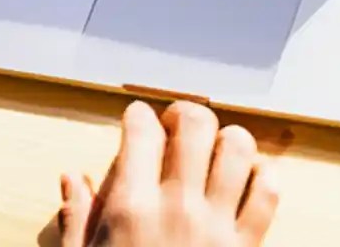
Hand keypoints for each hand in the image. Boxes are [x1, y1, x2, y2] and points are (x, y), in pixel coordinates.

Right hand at [59, 101, 279, 246]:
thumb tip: (71, 178)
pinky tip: (248, 179)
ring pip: (239, 149)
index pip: (141, 133)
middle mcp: (178, 207)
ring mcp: (217, 226)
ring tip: (215, 146)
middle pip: (195, 126)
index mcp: (129, 209)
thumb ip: (77, 219)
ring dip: (227, 138)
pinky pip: (268, 193)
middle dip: (185, 113)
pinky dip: (263, 176)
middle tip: (177, 121)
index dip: (139, 115)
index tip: (138, 116)